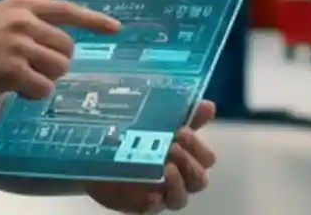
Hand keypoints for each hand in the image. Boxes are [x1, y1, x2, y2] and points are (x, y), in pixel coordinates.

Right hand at [0, 0, 119, 100]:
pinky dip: (33, 94)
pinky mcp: (14, 71)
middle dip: (56, 63)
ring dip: (45, 79)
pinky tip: (13, 90)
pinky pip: (44, 88)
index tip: (115, 28)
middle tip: (31, 69)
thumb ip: (24, 16)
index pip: (67, 9)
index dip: (94, 21)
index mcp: (20, 4)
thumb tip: (50, 10)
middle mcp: (24, 21)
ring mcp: (20, 45)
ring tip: (18, 79)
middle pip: (67, 47)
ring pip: (59, 69)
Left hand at [87, 100, 217, 212]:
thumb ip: (184, 114)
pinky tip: (151, 194)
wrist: (101, 149)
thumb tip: (209, 106)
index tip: (183, 131)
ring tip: (167, 168)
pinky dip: (155, 202)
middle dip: (189, 163)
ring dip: (178, 183)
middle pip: (199, 180)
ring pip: (181, 198)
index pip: (206, 158)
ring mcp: (162, 193)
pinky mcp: (143, 204)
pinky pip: (154, 209)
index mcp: (186, 156)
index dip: (198, 147)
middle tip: (173, 146)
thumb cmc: (136, 134)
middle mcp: (179, 177)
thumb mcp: (160, 119)